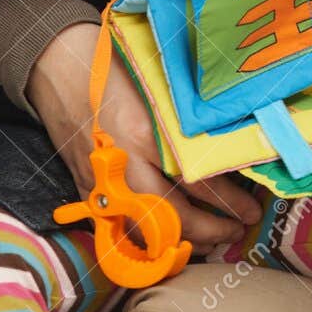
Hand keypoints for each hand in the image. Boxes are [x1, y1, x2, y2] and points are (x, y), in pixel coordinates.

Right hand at [27, 23, 261, 253]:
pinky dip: (151, 241)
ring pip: (148, 233)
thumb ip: (189, 121)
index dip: (230, 202)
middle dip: (211, 231)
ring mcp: (102, 185)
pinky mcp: (88, 192)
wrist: (58, 69)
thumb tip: (234, 146)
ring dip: (183, 243)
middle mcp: (124, 167)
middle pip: (174, 218)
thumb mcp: (159, 90)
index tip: (252, 211)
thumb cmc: (115, 70)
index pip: (198, 182)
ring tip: (213, 240)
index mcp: (145, 136)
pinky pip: (123, 229)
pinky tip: (172, 240)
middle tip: (237, 232)